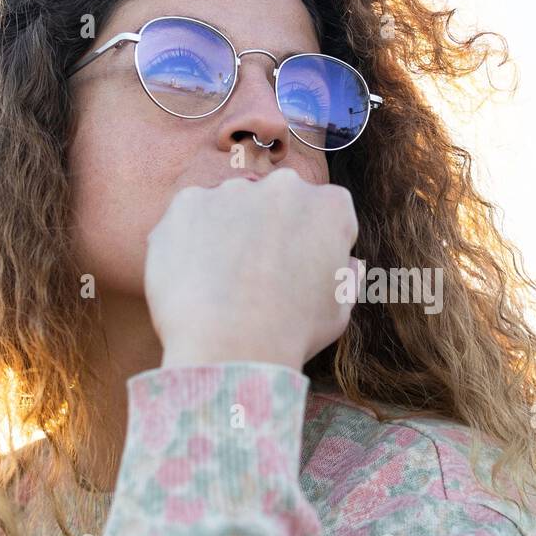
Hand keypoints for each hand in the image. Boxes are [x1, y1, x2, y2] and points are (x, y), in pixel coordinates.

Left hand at [145, 168, 359, 371]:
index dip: (314, 246)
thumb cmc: (291, 335)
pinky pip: (192, 216)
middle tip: (258, 277)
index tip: (300, 274)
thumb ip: (347, 276)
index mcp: (332, 206)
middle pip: (278, 202)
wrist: (226, 349)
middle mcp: (285, 186)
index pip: (326, 214)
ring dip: (230, 232)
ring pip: (233, 206)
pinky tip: (197, 277)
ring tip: (223, 282)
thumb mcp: (339, 310)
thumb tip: (348, 263)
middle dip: (271, 229)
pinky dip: (192, 240)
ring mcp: (233, 190)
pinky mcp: (187, 203)